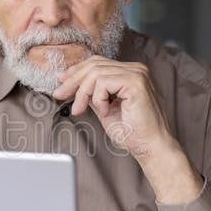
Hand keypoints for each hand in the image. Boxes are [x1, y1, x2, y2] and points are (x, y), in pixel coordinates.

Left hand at [52, 56, 202, 203]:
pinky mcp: (136, 82)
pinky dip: (97, 99)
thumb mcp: (105, 108)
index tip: (61, 83)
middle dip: (73, 81)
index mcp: (129, 72)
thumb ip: (93, 94)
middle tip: (59, 95)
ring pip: (95, 73)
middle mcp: (135, 69)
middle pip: (94, 64)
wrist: (150, 147)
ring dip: (82, 93)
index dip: (76, 71)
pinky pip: (103, 83)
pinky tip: (104, 112)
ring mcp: (137, 73)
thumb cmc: (133, 133)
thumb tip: (73, 86)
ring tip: (80, 109)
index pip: (97, 63)